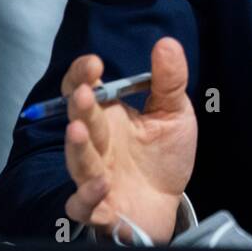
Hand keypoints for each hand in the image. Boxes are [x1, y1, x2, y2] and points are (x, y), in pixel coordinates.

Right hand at [62, 37, 197, 243]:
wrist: (167, 201)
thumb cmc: (163, 155)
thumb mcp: (174, 113)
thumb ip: (169, 80)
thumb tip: (166, 43)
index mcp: (109, 116)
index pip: (85, 89)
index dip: (82, 75)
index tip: (93, 63)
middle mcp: (96, 144)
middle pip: (80, 122)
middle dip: (80, 107)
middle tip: (85, 93)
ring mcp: (94, 175)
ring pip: (78, 161)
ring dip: (77, 147)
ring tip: (78, 130)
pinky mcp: (99, 208)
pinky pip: (83, 204)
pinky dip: (88, 195)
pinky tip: (102, 183)